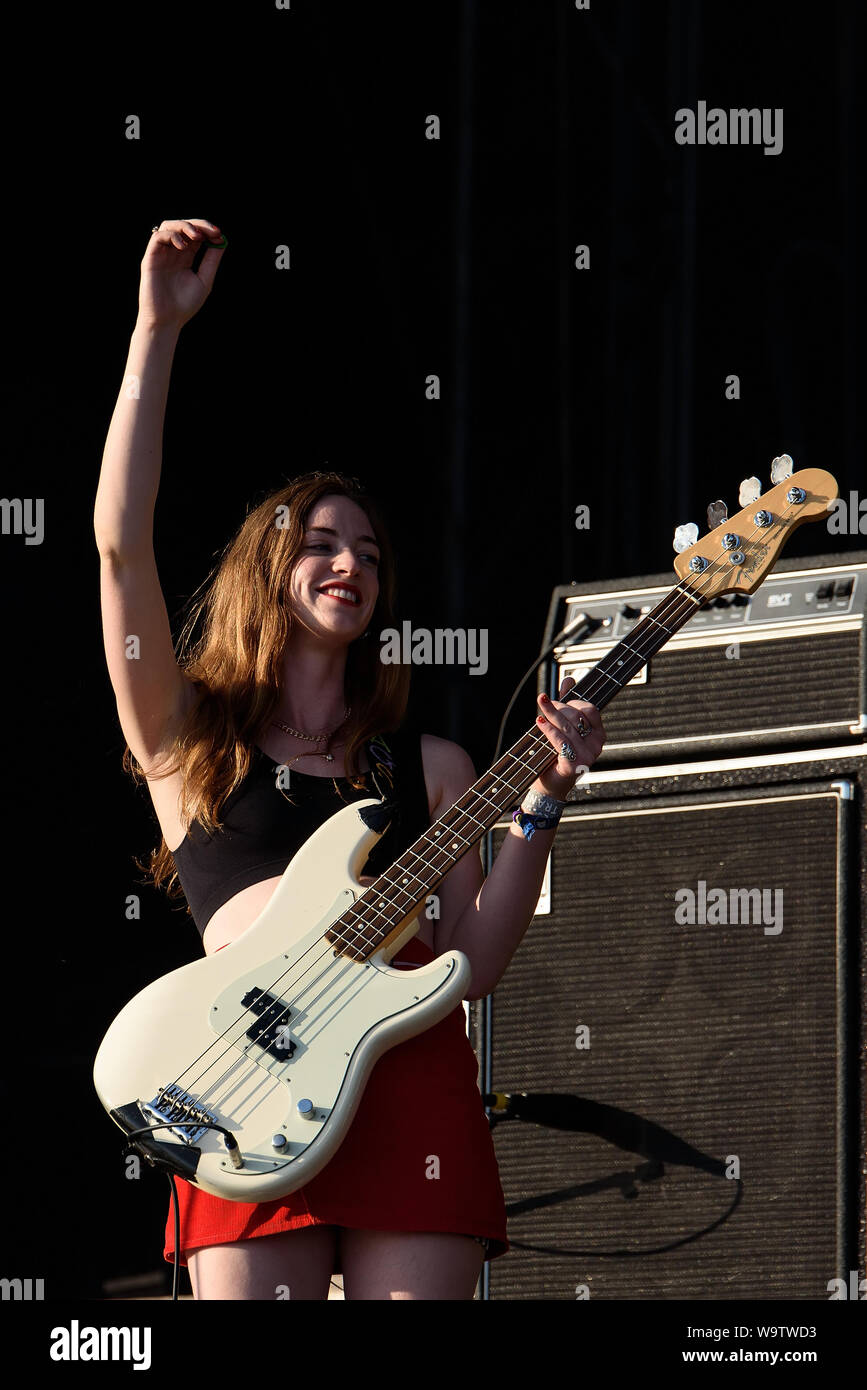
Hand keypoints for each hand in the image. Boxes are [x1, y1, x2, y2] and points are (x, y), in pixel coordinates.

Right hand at [138, 218, 226, 329]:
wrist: (167, 321)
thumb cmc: (184, 305)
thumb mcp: (204, 280)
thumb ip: (211, 261)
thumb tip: (222, 241)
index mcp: (185, 258)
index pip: (196, 235)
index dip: (207, 231)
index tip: (219, 235)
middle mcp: (172, 253)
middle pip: (183, 226)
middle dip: (199, 225)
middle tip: (212, 231)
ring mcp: (161, 254)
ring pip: (169, 226)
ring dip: (184, 226)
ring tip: (197, 237)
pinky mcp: (150, 258)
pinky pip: (158, 237)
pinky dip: (171, 236)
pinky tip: (183, 247)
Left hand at [533, 676, 604, 798]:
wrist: (550, 784)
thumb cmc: (557, 755)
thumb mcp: (564, 727)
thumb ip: (568, 703)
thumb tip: (569, 679)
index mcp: (599, 734)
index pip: (591, 710)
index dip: (574, 702)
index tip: (560, 700)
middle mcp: (597, 745)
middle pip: (577, 716)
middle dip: (558, 707)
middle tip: (544, 702)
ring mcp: (587, 756)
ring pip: (567, 727)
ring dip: (551, 713)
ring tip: (540, 704)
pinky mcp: (575, 765)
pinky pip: (560, 740)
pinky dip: (548, 729)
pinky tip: (539, 721)